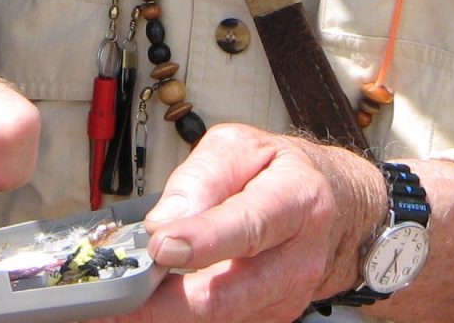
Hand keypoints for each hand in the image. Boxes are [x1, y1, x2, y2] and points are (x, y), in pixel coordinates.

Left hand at [119, 124, 383, 322]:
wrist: (338, 209)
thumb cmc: (284, 172)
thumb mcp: (242, 147)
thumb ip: (201, 177)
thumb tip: (164, 221)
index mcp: (296, 201)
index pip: (247, 227)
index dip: (202, 242)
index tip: (159, 247)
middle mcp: (297, 259)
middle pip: (227, 295)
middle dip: (164, 304)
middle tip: (115, 300)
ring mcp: (285, 297)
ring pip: (217, 317)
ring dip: (163, 313)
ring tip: (117, 303)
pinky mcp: (270, 318)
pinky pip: (218, 321)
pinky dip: (178, 315)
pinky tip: (150, 302)